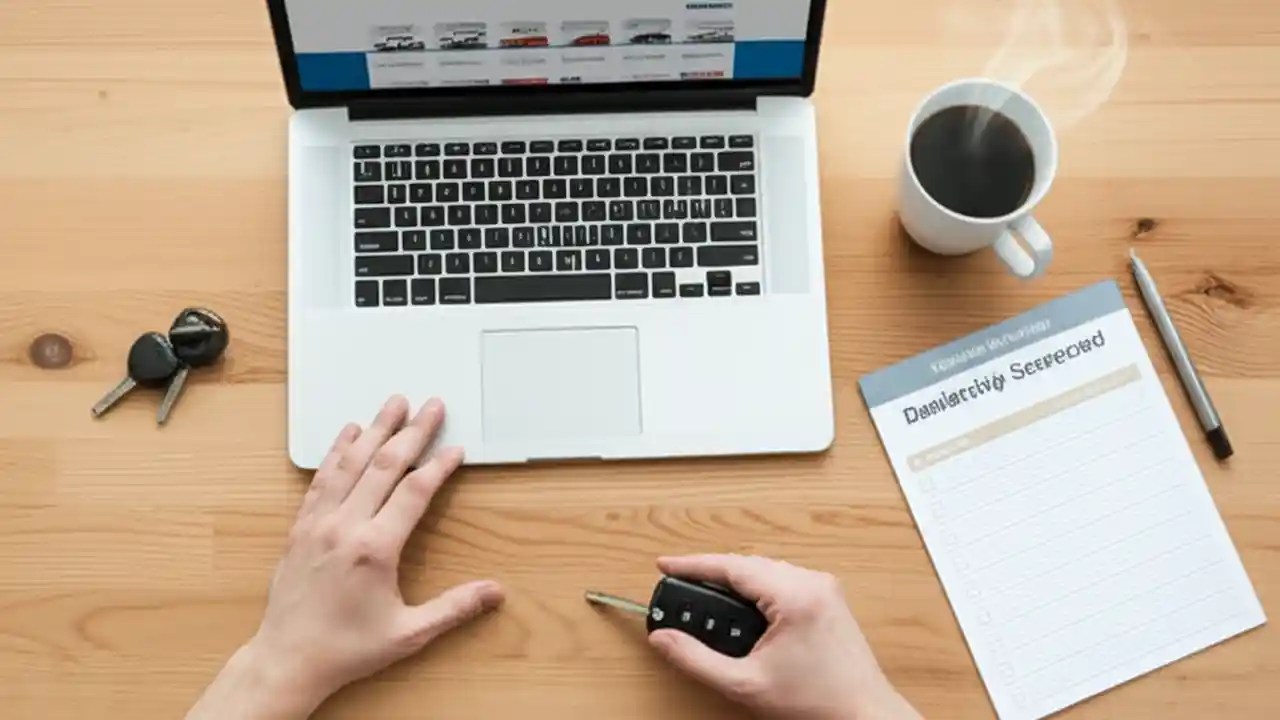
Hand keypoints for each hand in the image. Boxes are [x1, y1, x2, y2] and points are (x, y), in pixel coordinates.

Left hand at [187, 396, 503, 719]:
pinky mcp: (300, 528)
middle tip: (431, 406)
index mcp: (374, 549)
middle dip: (412, 432)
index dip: (438, 466)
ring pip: (350, 464)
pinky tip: (347, 433)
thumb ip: (454, 608)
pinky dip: (336, 451)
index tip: (455, 449)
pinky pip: (321, 479)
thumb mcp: (409, 633)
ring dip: (374, 430)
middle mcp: (344, 527)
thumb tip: (495, 592)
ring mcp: (318, 524)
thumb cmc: (346, 649)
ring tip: (393, 404)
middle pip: (384, 466)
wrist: (288, 660)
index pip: (414, 492)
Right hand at [649, 555, 920, 719]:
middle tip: (680, 587)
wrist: (863, 715)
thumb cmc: (815, 702)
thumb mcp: (745, 684)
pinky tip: (743, 605)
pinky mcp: (829, 597)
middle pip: (748, 564)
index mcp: (793, 596)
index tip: (664, 564)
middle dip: (711, 574)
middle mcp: (812, 583)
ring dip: (736, 580)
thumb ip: (696, 659)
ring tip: (707, 598)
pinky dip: (758, 586)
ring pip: (766, 569)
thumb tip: (663, 638)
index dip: (692, 565)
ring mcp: (824, 588)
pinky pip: (785, 578)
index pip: (731, 567)